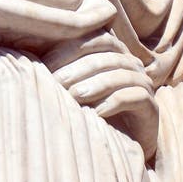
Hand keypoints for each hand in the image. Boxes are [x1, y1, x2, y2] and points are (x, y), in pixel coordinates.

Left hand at [45, 30, 158, 159]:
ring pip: (118, 75)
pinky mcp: (151, 107)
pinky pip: (134, 97)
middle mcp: (131, 62)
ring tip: (74, 97)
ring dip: (93, 85)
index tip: (47, 64)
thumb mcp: (76, 86)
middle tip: (57, 83)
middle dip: (77, 69)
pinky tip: (96, 113)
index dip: (70, 48)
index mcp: (114, 50)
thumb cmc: (93, 109)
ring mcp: (143, 83)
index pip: (94, 39)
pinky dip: (113, 103)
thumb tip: (31, 57)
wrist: (122, 142)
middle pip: (104, 57)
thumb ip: (63, 70)